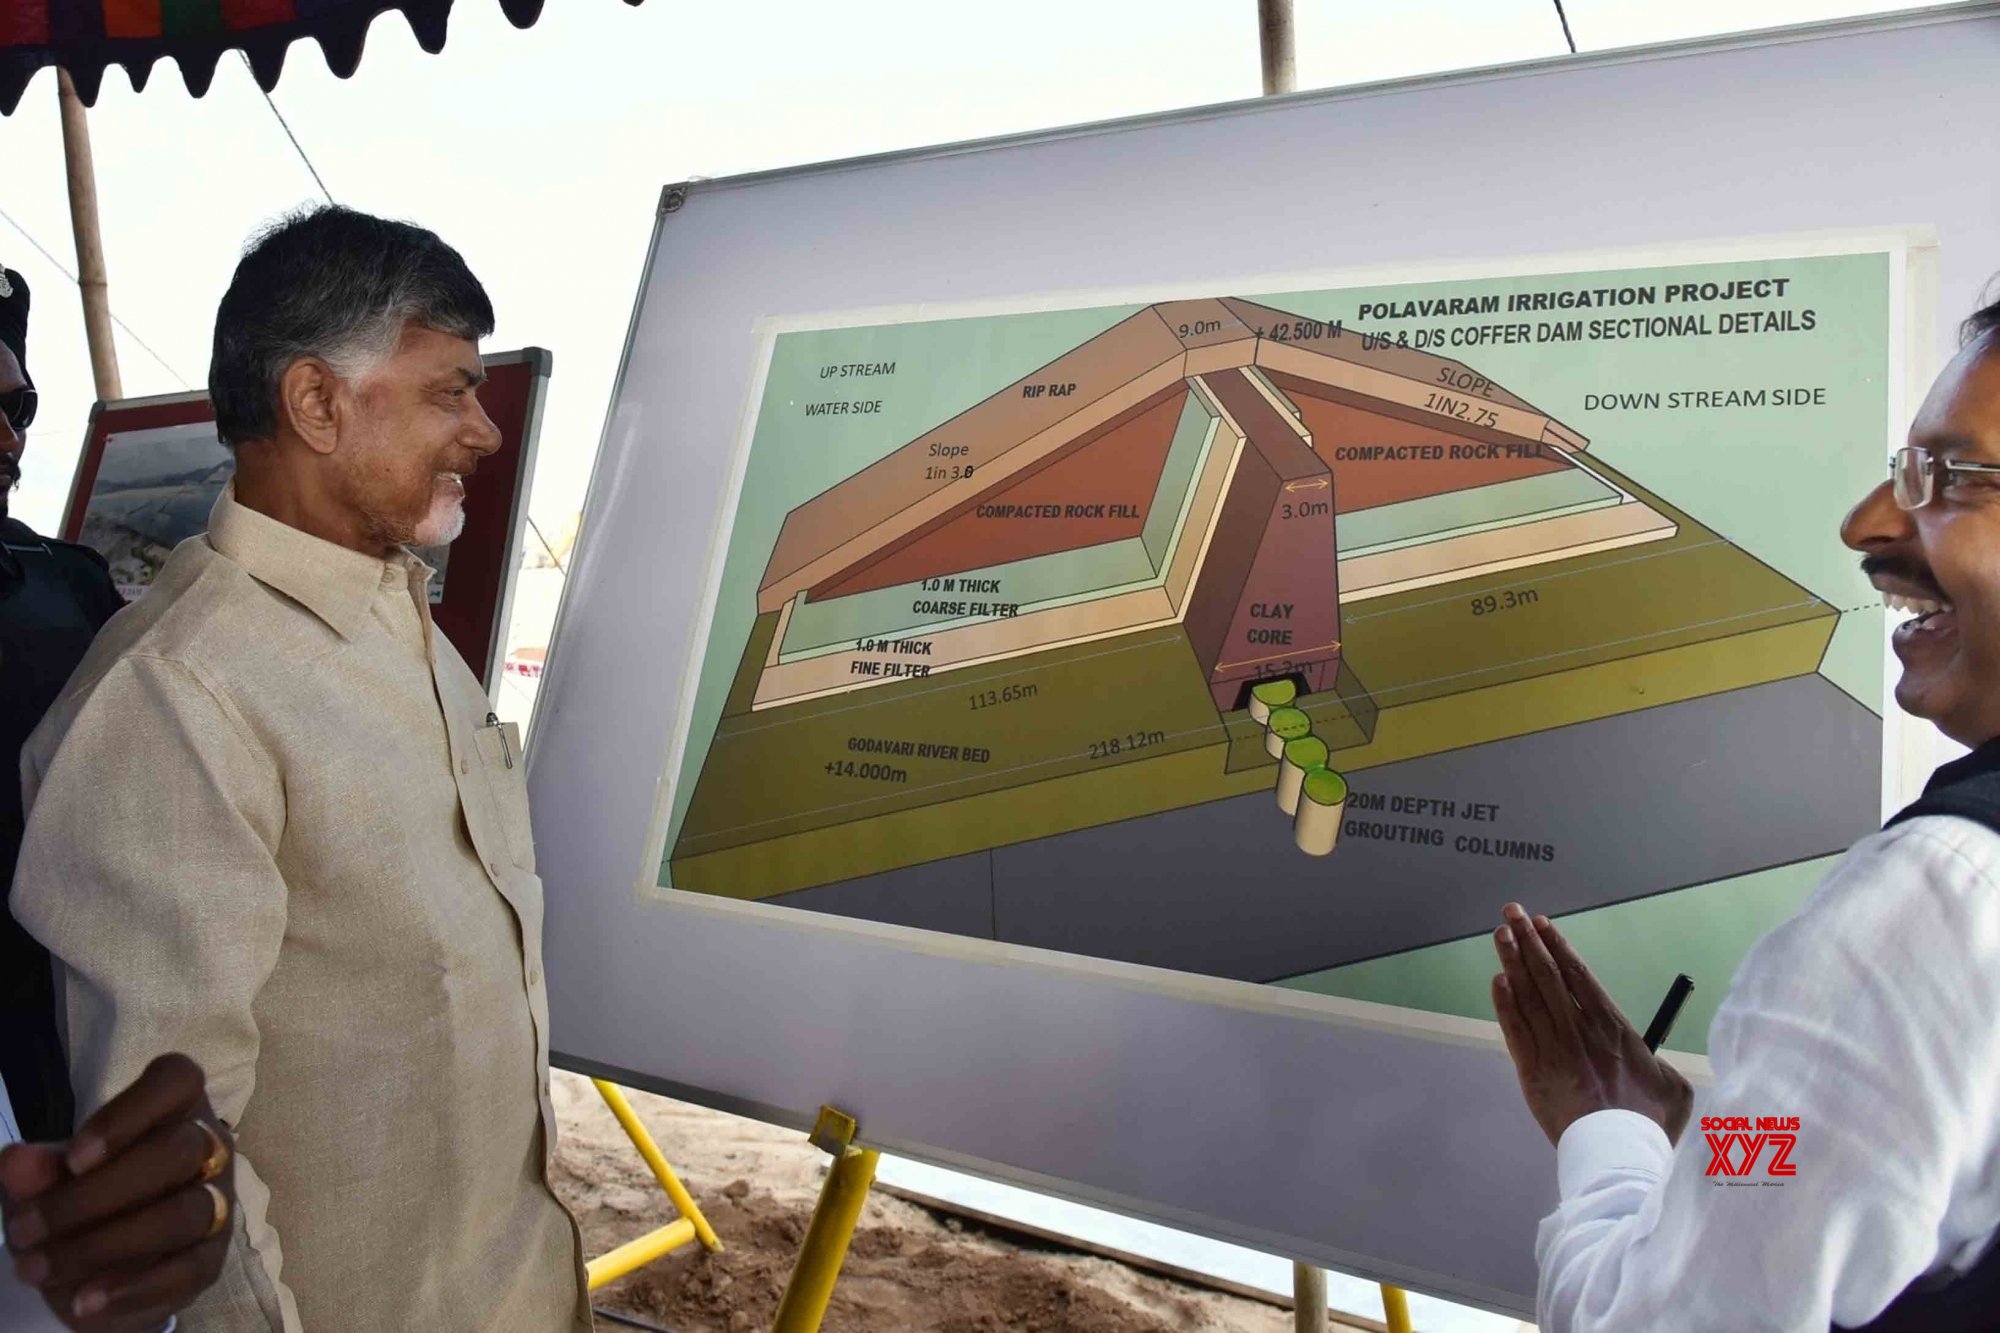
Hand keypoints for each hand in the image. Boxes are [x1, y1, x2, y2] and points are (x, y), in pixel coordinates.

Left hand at [2, 1053, 235, 1332]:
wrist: (103, 1262)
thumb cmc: (82, 1195)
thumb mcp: (50, 1179)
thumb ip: (37, 1169)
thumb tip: (15, 1161)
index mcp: (173, 1108)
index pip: (175, 1081)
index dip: (127, 1115)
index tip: (72, 1158)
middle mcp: (208, 1147)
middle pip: (177, 1152)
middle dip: (94, 1195)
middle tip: (23, 1230)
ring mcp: (217, 1202)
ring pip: (183, 1213)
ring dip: (101, 1245)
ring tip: (35, 1268)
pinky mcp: (211, 1257)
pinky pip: (186, 1270)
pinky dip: (132, 1288)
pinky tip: (83, 1300)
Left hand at [1490, 903, 1693, 1147]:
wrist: (1618, 1153)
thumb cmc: (1649, 1123)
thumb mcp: (1672, 1087)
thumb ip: (1658, 1064)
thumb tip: (1650, 1057)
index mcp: (1613, 1027)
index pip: (1579, 976)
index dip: (1559, 947)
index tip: (1543, 926)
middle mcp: (1579, 1030)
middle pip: (1548, 975)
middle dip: (1529, 940)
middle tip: (1512, 912)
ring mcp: (1553, 1048)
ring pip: (1528, 995)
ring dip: (1512, 960)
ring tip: (1500, 933)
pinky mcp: (1532, 1070)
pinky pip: (1515, 1029)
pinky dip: (1504, 1003)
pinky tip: (1497, 980)